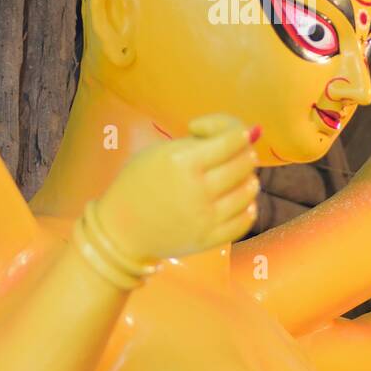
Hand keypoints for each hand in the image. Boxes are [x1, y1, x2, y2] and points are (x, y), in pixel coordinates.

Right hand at [95, 114, 259, 265]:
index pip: (232, 139)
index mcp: (182, 161)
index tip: (228, 133)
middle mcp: (198, 189)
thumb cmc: (138, 183)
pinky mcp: (209, 239)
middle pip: (244, 163)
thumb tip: (248, 133)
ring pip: (249, 190)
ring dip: (245, 178)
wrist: (121, 230)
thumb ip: (201, 141)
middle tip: (228, 154)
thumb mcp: (161, 151)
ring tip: (230, 176)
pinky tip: (234, 199)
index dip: (235, 131)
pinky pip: (245, 219)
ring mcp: (206, 217)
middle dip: (241, 152)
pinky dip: (246, 207)